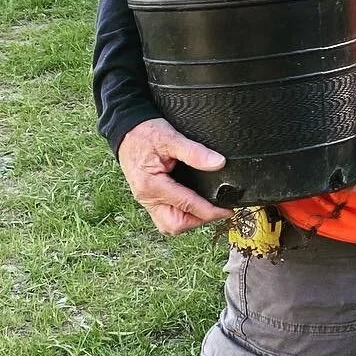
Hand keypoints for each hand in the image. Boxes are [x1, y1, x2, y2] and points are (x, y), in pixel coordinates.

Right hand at [118, 118, 230, 235]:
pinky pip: (165, 216)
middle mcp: (146, 197)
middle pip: (174, 224)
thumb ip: (195, 152)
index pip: (186, 205)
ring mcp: (145, 200)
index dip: (210, 211)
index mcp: (151, 185)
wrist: (127, 130)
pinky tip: (193, 204)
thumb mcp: (171, 138)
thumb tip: (218, 163)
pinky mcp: (148, 198)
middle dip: (198, 220)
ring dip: (189, 220)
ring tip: (207, 208)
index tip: (227, 211)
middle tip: (217, 210)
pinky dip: (181, 215)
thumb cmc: (146, 133)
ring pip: (168, 224)